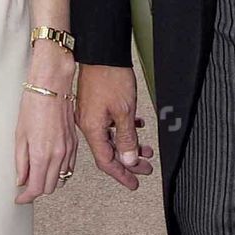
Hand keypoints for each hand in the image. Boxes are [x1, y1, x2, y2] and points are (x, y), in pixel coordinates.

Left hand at [14, 42, 76, 203]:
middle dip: (37, 190)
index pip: (36, 188)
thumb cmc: (34, 105)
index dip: (26, 197)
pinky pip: (70, 167)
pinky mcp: (75, 143)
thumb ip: (21, 161)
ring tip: (37, 175)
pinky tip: (50, 165)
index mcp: (42, 155)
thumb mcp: (20, 135)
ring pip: (62, 179)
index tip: (20, 198)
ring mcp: (69, 150)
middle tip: (26, 186)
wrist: (52, 86)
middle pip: (50, 187)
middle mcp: (58, 155)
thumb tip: (21, 180)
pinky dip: (60, 171)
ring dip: (49, 181)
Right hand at [76, 63, 153, 189]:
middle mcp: (88, 124)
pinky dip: (124, 128)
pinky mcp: (95, 104)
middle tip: (145, 169)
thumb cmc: (110, 76)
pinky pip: (110, 124)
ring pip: (112, 137)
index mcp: (92, 129)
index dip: (121, 175)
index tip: (133, 183)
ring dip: (129, 144)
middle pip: (110, 151)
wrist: (102, 51)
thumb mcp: (124, 111)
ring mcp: (91, 114)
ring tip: (146, 149)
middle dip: (129, 161)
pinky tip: (137, 125)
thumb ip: (126, 138)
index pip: (106, 161)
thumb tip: (128, 160)